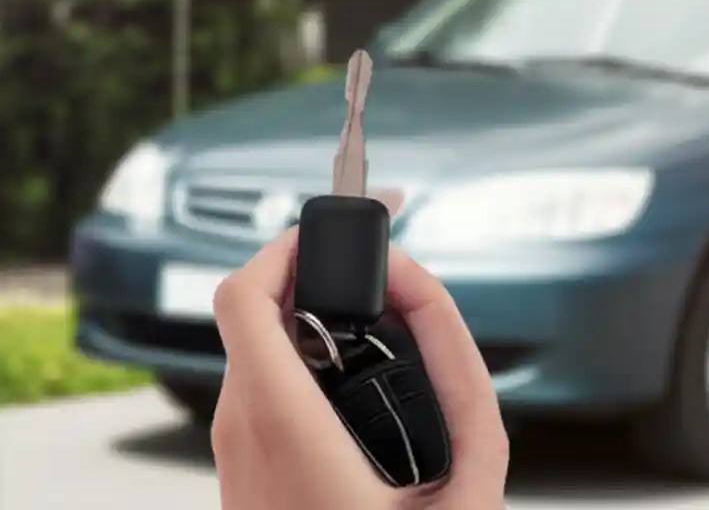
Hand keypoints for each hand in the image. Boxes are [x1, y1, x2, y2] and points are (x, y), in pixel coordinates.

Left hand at [210, 228, 507, 508]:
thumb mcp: (465, 489)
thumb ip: (463, 388)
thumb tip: (432, 300)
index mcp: (284, 428)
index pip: (245, 295)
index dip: (289, 243)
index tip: (344, 231)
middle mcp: (243, 432)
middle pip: (261, 311)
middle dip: (322, 277)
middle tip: (386, 272)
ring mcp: (236, 452)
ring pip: (264, 348)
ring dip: (321, 320)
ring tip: (388, 324)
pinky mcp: (245, 468)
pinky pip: (267, 387)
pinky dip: (311, 361)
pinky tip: (365, 376)